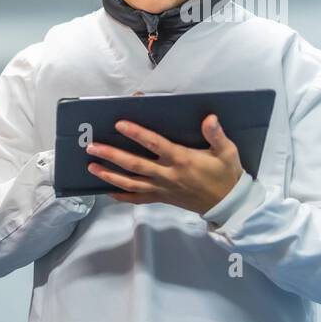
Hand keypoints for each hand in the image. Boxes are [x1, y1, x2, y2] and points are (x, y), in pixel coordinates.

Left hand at [85, 114, 243, 214]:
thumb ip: (217, 135)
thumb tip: (210, 118)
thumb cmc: (226, 175)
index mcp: (182, 160)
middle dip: (111, 155)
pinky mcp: (161, 198)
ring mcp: (162, 188)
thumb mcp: (227, 152)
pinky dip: (122, 195)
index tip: (120, 125)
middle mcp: (167, 175)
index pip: (154, 144)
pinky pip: (138, 199)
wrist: (228, 203)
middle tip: (92, 147)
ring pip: (130, 182)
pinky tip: (107, 190)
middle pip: (134, 164)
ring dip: (109, 175)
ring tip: (91, 167)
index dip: (137, 134)